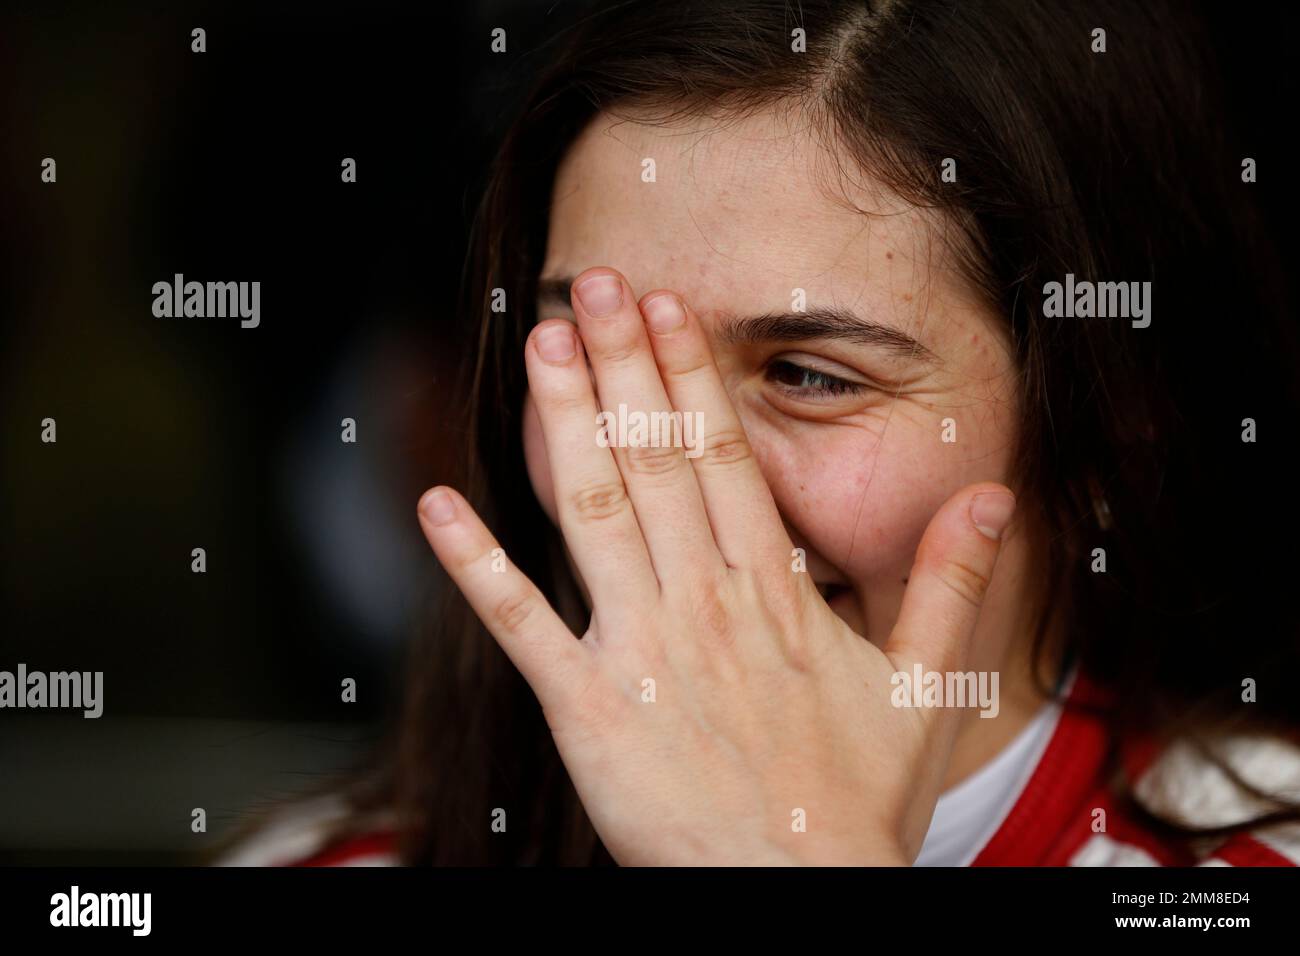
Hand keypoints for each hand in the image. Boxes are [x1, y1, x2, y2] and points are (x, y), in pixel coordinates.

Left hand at [417, 267, 1015, 864]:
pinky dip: (478, 567)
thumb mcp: (923, 687)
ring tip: (542, 347)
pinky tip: (437, 507)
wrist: (798, 897)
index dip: (689, 378)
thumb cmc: (857, 801)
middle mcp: (704, 605)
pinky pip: (523, 628)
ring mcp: (641, 653)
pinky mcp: (587, 710)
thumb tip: (993, 499)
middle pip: (656, 463)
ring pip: (594, 515)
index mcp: (776, 594)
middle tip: (591, 284)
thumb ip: (949, 585)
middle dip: (622, 367)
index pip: (726, 460)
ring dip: (565, 426)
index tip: (665, 309)